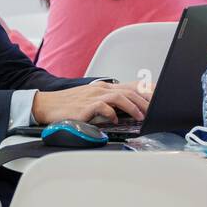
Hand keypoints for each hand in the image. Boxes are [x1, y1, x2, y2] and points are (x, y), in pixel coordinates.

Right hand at [32, 81, 150, 125]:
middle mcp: (101, 89)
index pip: (130, 86)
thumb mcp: (92, 100)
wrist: (47, 105)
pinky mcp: (85, 106)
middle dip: (145, 101)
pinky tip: (116, 120)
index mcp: (104, 87)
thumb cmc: (69, 104)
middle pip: (129, 91)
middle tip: (154, 110)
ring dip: (133, 107)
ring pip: (119, 96)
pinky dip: (112, 113)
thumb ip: (109, 103)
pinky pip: (102, 107)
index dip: (146, 91)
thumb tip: (127, 110)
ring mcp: (93, 96)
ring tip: (141, 116)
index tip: (159, 98)